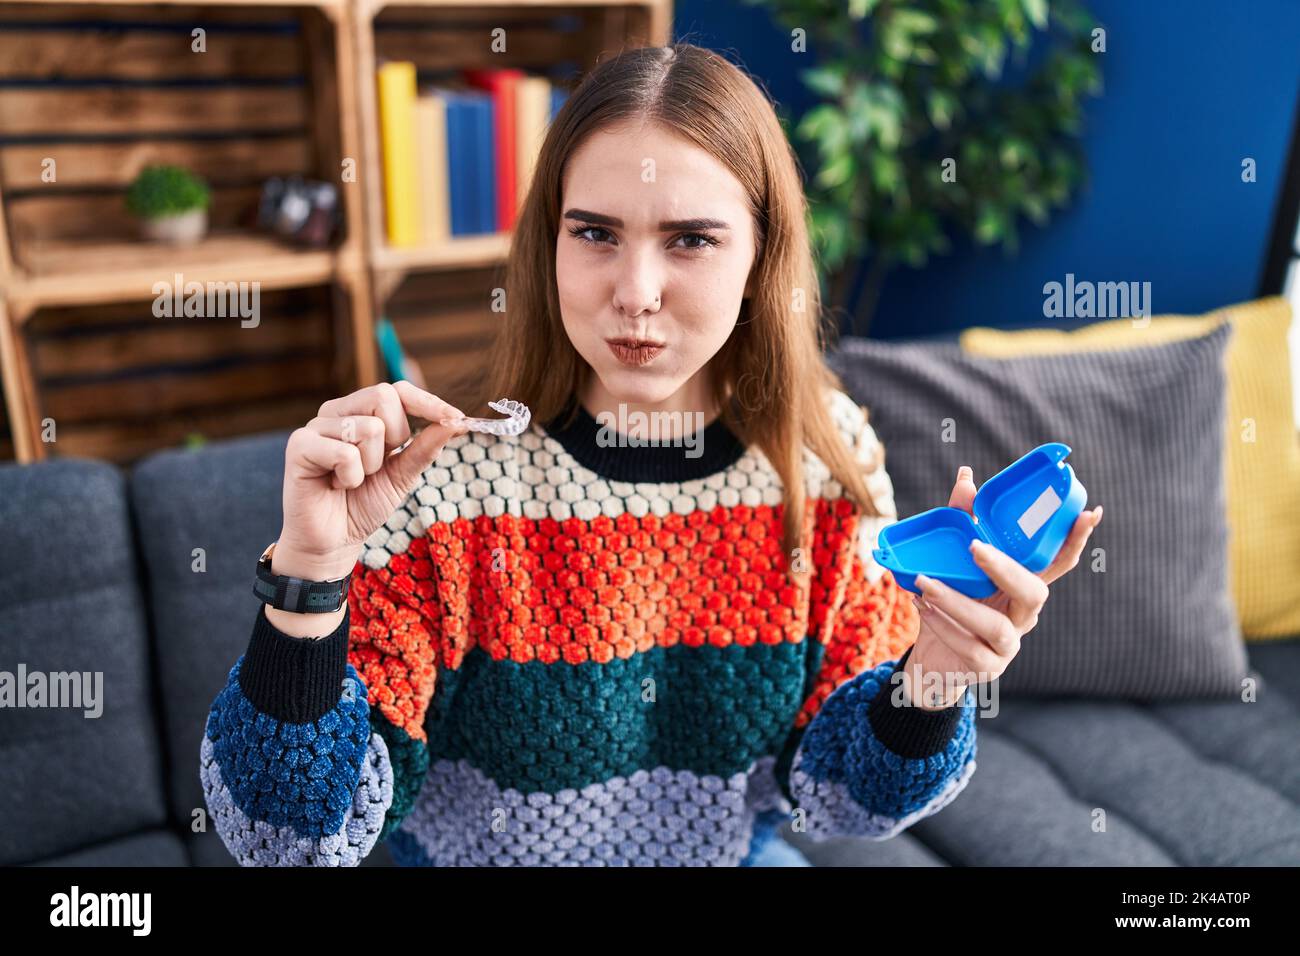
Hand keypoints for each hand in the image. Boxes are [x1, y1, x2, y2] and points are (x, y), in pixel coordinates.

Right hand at [273, 381, 468, 582]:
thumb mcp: (403, 474)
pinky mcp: (299, 445)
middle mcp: (338, 412)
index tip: (456, 419)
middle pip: (384, 396)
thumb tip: (456, 422)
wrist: (333, 541)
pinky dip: (350, 477)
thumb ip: (426, 447)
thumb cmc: (363, 504)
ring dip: (370, 466)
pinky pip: (345, 453)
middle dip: (395, 437)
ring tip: (351, 481)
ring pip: (368, 428)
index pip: (398, 390)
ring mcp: (316, 426)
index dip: (428, 402)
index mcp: (362, 413)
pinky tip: (335, 486)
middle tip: (377, 466)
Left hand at [899, 465, 1102, 709]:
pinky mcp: (987, 667)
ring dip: (959, 602)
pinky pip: (969, 648)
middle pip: (1034, 593)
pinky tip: (922, 607)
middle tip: (974, 547)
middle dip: (1006, 569)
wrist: (931, 659)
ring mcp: (1009, 645)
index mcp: (1021, 585)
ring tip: (925, 584)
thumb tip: (968, 477)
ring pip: (996, 625)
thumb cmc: (948, 605)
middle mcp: (1023, 615)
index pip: (1057, 563)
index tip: (1091, 512)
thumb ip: (964, 522)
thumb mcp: (953, 563)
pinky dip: (943, 625)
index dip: (1075, 540)